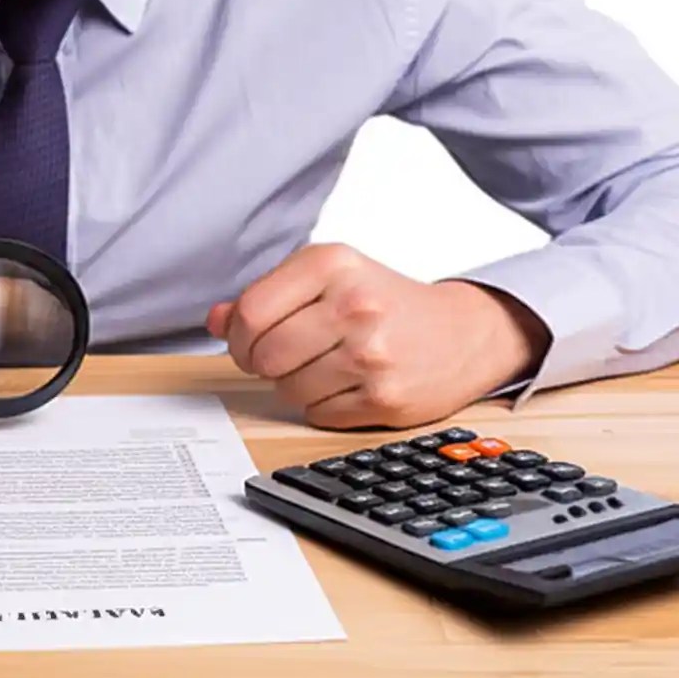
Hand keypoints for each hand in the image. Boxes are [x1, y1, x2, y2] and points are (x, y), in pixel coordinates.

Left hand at [207, 244, 549, 429]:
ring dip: (293, 385)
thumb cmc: (385, 302)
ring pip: (287, 389)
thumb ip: (266, 296)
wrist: (463, 333)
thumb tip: (215, 320)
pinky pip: (317, 413)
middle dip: (262, 363)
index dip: (237, 336)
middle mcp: (354, 305)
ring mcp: (371, 354)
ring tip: (322, 366)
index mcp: (332, 264)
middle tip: (282, 357)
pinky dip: (321, 405)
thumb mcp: (327, 279)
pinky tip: (345, 384)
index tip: (249, 340)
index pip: (250, 314)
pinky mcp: (383, 397)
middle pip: (264, 355)